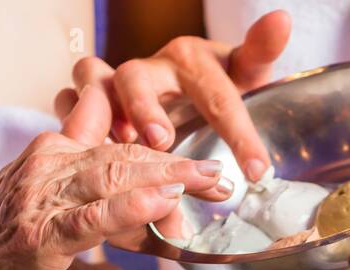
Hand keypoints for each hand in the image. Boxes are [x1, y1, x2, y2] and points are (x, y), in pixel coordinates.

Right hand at [0, 83, 224, 269]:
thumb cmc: (5, 244)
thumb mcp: (48, 199)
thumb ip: (87, 181)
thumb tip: (139, 179)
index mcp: (53, 153)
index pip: (119, 142)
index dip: (166, 151)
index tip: (206, 166)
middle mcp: (48, 166)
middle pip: (125, 157)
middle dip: (177, 167)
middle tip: (221, 177)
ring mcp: (42, 199)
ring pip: (113, 178)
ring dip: (165, 180)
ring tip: (206, 183)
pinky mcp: (40, 235)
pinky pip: (91, 216)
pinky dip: (129, 208)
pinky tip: (162, 203)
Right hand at [55, 10, 291, 182]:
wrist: (186, 91)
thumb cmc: (219, 84)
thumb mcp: (246, 73)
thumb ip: (261, 51)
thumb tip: (281, 18)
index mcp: (191, 60)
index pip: (217, 94)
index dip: (238, 134)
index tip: (258, 170)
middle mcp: (150, 69)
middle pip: (136, 77)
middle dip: (145, 107)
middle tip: (162, 139)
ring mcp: (115, 85)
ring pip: (91, 80)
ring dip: (101, 109)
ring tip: (121, 141)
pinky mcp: (93, 104)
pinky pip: (67, 101)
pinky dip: (71, 118)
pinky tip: (88, 147)